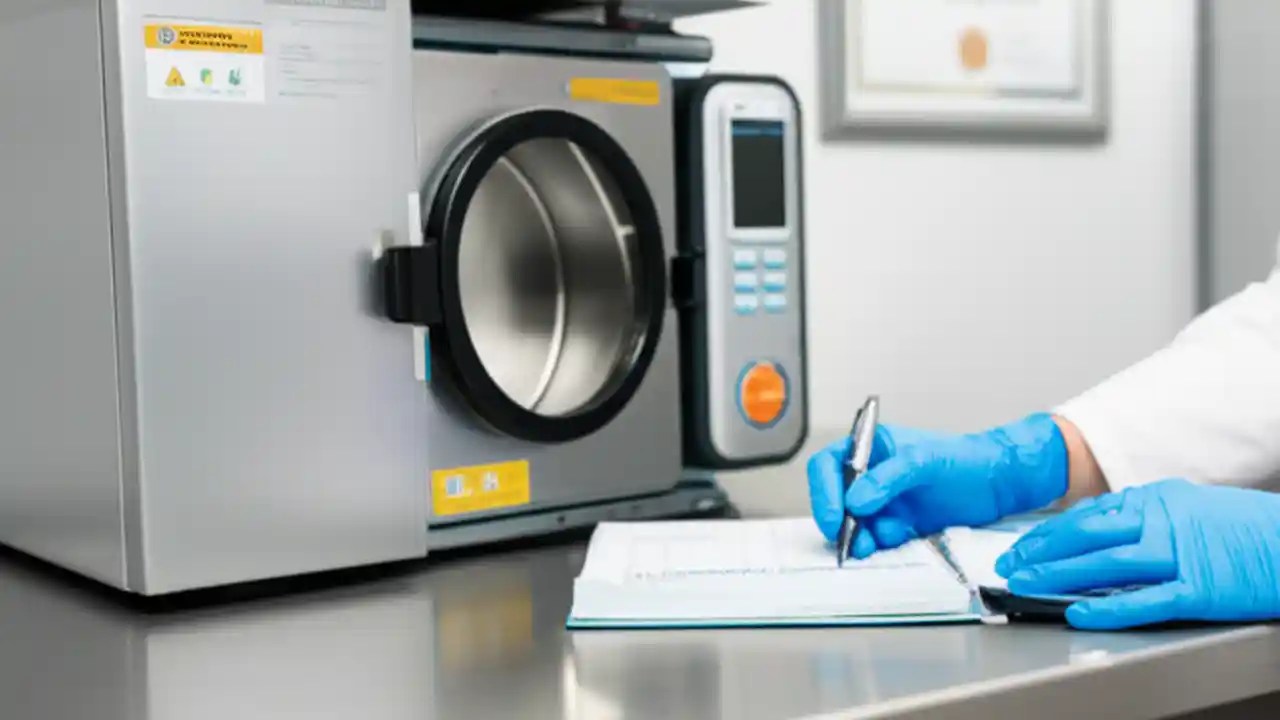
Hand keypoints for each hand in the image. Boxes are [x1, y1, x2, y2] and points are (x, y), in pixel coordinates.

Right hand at [807, 413, 1066, 558]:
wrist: (997, 485)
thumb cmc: (964, 460)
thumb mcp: (925, 460)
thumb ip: (888, 478)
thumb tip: (855, 501)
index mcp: (869, 449)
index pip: (828, 465)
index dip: (824, 491)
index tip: (835, 517)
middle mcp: (869, 476)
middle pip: (834, 498)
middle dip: (838, 520)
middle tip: (846, 539)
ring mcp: (881, 503)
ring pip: (852, 523)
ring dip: (856, 536)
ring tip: (869, 545)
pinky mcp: (895, 526)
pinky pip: (874, 539)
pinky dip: (877, 545)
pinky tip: (894, 539)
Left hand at [996, 479, 1279, 629]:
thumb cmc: (1246, 527)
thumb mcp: (1189, 505)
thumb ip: (1145, 515)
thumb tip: (1100, 529)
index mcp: (1157, 498)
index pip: (1088, 515)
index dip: (1048, 532)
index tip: (1021, 545)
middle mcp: (1162, 521)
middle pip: (1086, 536)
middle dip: (1041, 552)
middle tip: (1009, 565)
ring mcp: (1180, 554)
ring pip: (1105, 564)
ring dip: (1060, 575)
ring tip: (1027, 584)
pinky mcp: (1199, 589)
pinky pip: (1145, 600)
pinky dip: (1109, 607)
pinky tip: (1079, 612)